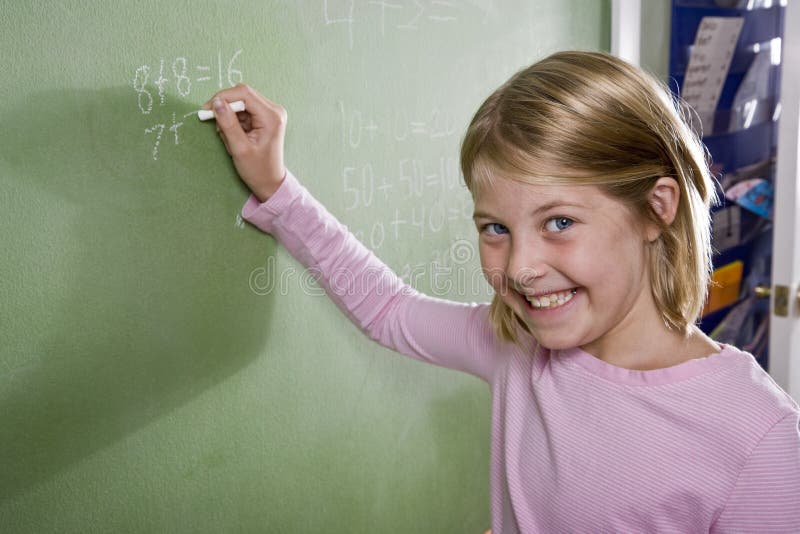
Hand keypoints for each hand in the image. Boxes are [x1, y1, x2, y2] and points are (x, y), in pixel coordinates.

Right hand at [204, 84, 286, 201]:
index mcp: (271, 116)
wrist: (270, 182)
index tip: (207, 110)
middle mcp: (274, 111)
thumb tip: (216, 102)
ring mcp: (271, 113)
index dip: (223, 97)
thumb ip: (228, 123)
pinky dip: (234, 120)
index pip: (243, 93)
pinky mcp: (265, 117)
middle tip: (215, 123)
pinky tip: (235, 136)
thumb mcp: (239, 148)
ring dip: (229, 116)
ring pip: (241, 102)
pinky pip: (244, 110)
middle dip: (225, 107)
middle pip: (242, 94)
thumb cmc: (258, 169)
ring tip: (229, 137)